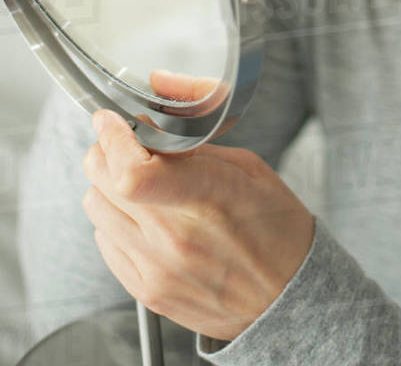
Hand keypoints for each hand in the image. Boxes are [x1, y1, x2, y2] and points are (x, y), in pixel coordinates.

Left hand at [81, 109, 315, 341]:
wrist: (288, 295)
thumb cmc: (277, 230)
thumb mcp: (249, 170)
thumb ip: (193, 149)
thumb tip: (149, 128)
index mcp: (208, 199)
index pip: (133, 171)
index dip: (113, 139)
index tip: (112, 121)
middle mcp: (175, 238)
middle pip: (103, 183)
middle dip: (108, 152)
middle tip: (124, 144)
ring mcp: (157, 269)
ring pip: (96, 209)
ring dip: (109, 186)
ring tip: (140, 184)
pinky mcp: (147, 292)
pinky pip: (105, 243)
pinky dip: (116, 221)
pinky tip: (146, 217)